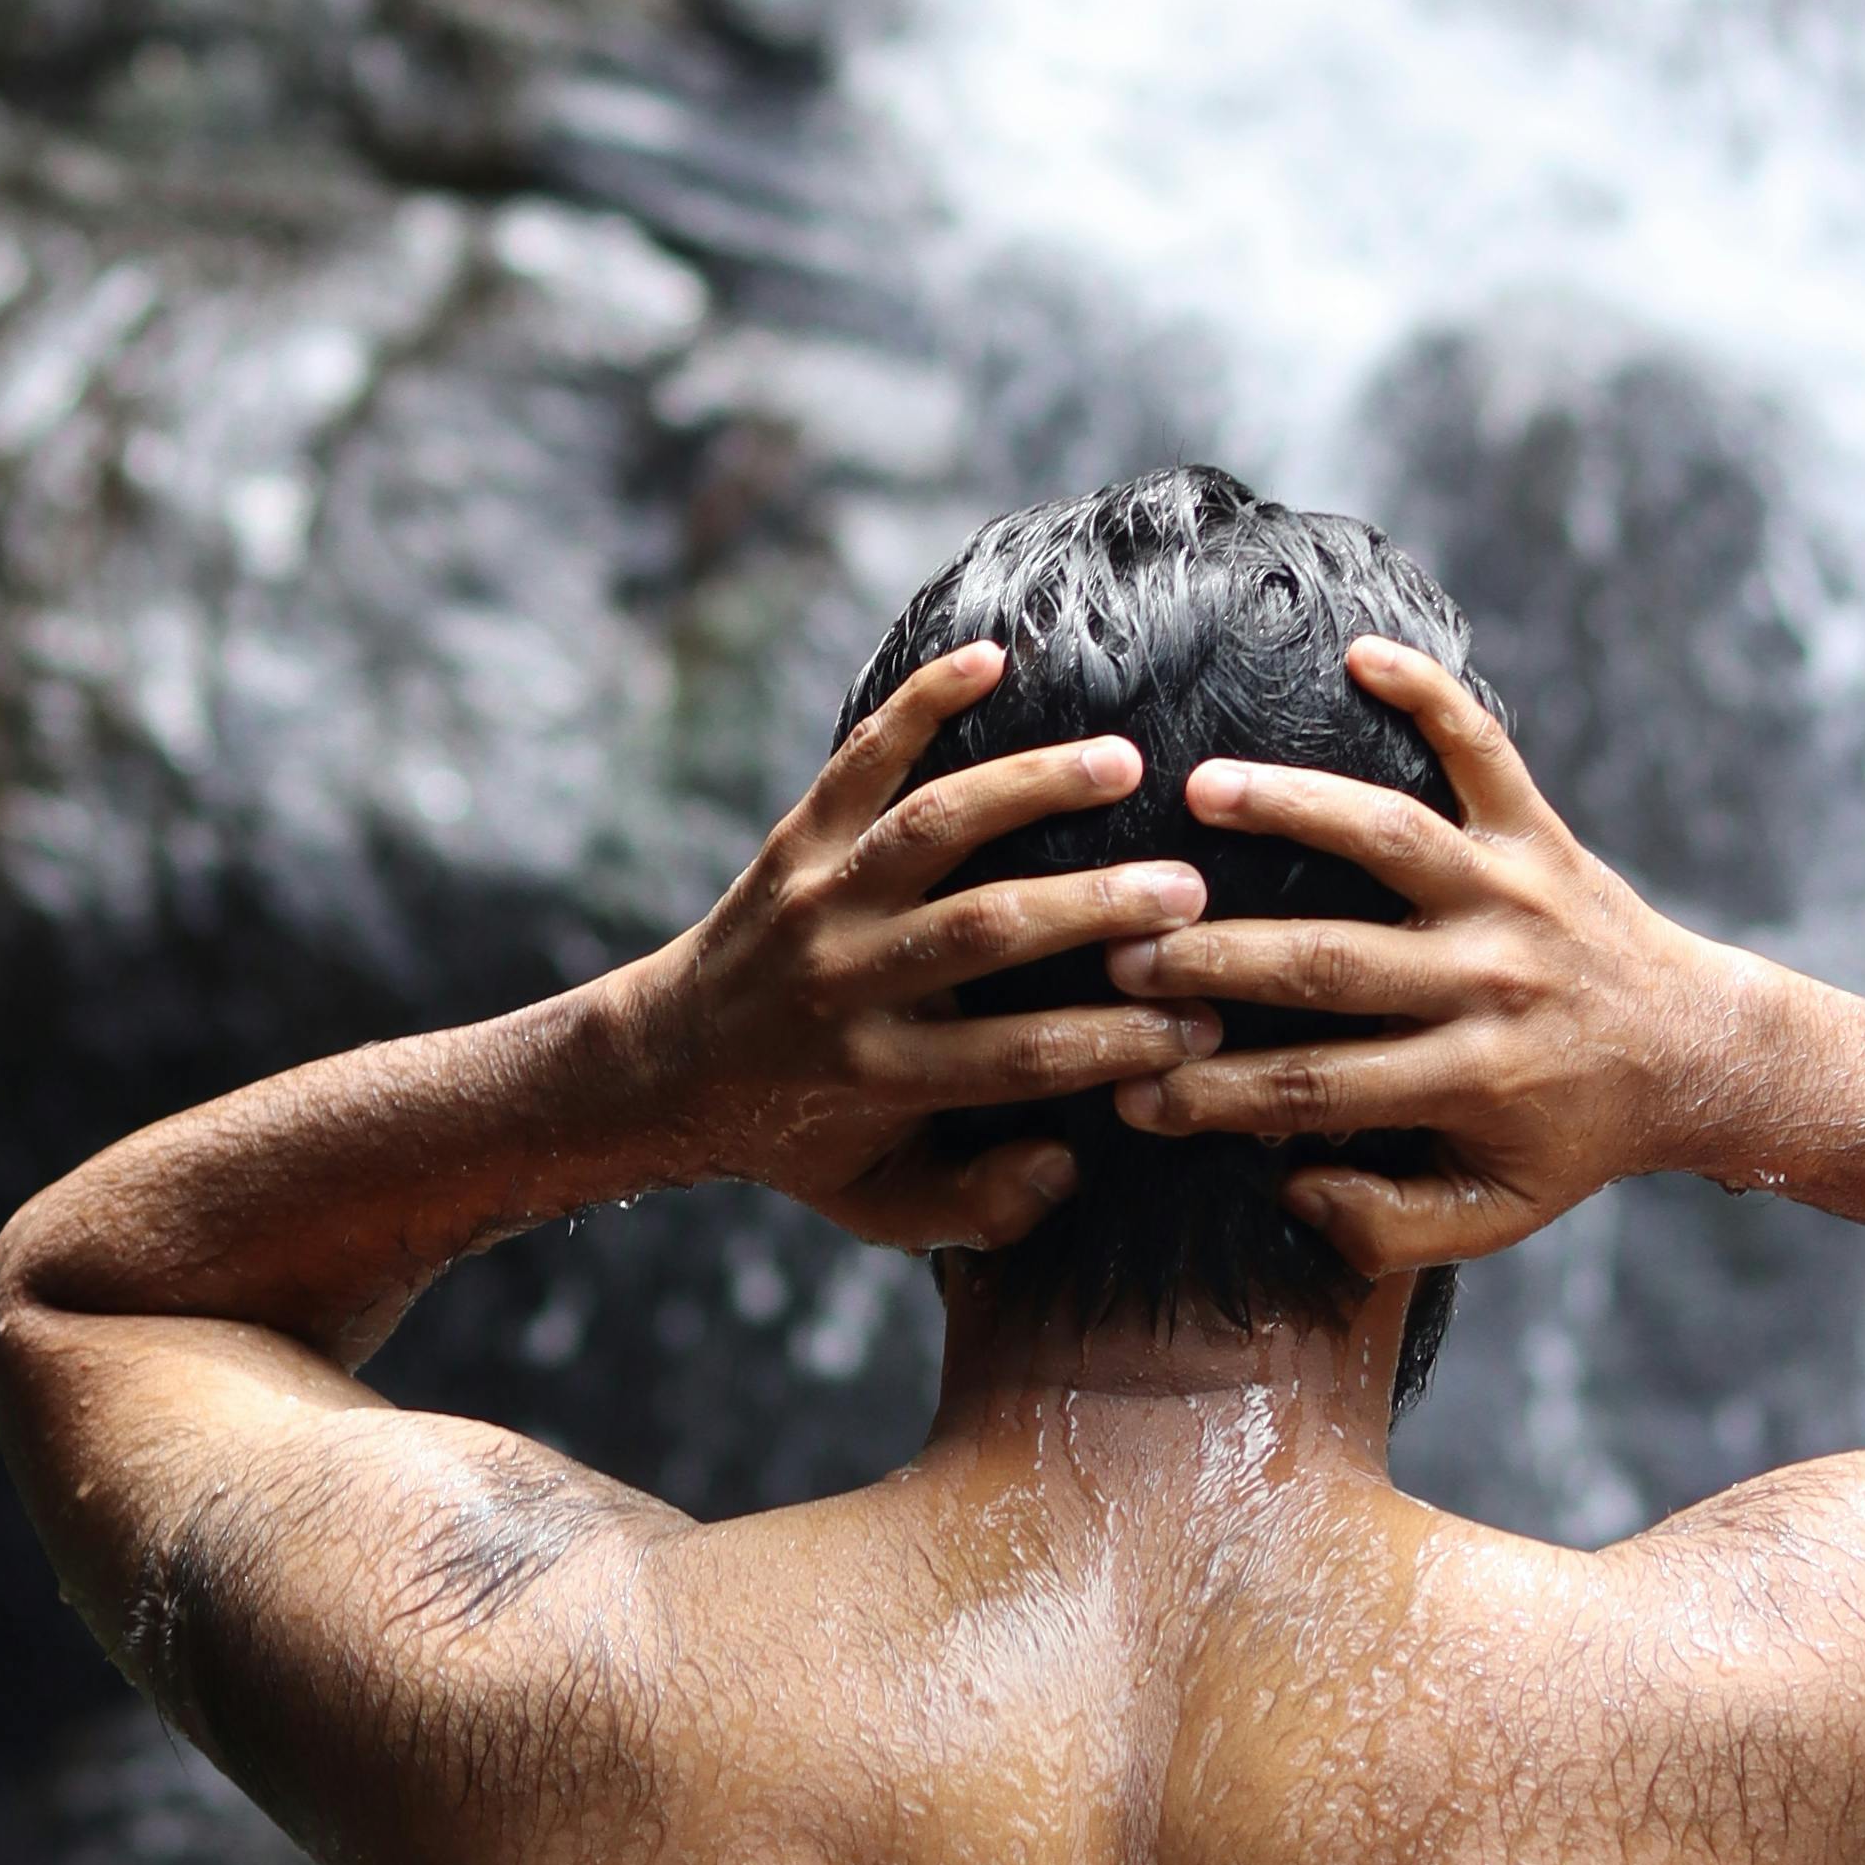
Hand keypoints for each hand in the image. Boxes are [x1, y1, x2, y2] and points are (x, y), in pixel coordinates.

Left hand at [630, 640, 1220, 1253]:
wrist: (662, 1067)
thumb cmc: (798, 1137)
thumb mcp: (877, 1205)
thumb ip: (976, 1207)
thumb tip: (1066, 1164)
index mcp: (876, 1076)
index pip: (1019, 1059)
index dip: (1118, 1042)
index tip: (1202, 1024)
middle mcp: (843, 982)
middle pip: (985, 932)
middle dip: (1096, 908)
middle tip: (1191, 888)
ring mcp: (816, 899)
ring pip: (928, 828)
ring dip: (1027, 788)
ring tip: (1121, 761)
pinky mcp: (795, 840)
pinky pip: (858, 760)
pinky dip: (919, 704)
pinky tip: (993, 657)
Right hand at [1096, 637, 1762, 1275]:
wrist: (1700, 1053)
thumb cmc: (1573, 1138)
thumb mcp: (1497, 1212)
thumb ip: (1392, 1228)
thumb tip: (1290, 1184)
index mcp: (1473, 1079)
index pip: (1316, 1090)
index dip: (1215, 1097)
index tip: (1131, 1095)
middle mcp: (1491, 979)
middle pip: (1330, 963)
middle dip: (1218, 959)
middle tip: (1119, 948)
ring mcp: (1515, 893)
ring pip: (1391, 837)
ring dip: (1291, 807)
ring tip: (1198, 789)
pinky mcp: (1540, 833)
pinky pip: (1484, 750)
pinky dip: (1430, 694)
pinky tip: (1359, 655)